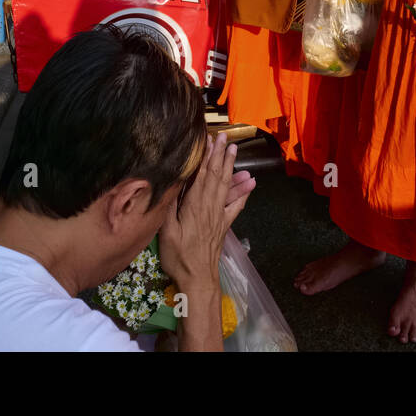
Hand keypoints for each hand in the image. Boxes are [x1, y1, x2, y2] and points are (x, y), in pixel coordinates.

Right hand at [158, 133, 253, 290]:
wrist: (198, 278)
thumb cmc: (178, 255)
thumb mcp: (166, 230)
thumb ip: (171, 205)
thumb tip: (174, 181)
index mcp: (194, 205)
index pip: (202, 175)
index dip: (206, 156)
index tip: (210, 140)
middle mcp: (210, 206)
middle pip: (216, 175)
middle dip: (220, 155)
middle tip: (225, 137)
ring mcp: (219, 215)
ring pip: (226, 186)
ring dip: (230, 167)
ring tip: (235, 151)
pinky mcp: (224, 225)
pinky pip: (235, 206)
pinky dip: (243, 193)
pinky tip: (249, 183)